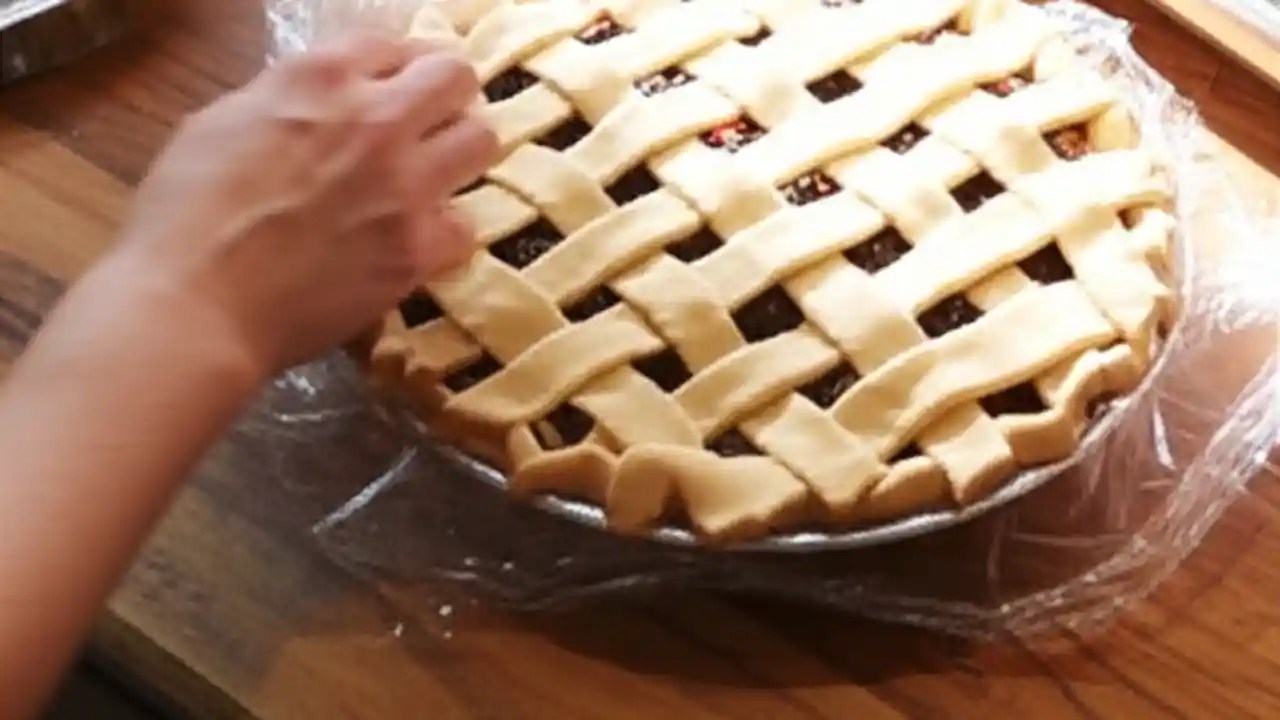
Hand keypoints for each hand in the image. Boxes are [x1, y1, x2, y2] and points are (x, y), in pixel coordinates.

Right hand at [109, 33, 497, 378]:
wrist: (196, 304)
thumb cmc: (185, 214)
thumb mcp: (221, 121)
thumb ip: (284, 99)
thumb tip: (317, 103)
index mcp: (318, 76)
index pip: (391, 43)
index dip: (393, 66)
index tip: (391, 87)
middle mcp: (375, 119)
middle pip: (455, 76)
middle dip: (445, 94)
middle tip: (428, 122)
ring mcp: (405, 185)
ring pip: (481, 140)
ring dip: (459, 152)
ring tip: (434, 175)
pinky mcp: (417, 248)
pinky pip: (465, 226)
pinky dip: (443, 233)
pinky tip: (415, 241)